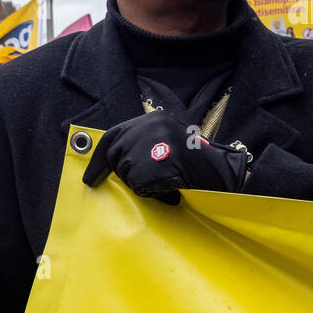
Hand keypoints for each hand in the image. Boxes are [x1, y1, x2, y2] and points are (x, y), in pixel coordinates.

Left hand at [82, 110, 246, 204]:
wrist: (223, 174)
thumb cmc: (196, 164)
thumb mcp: (167, 141)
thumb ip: (142, 144)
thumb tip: (115, 159)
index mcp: (154, 120)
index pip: (113, 136)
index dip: (99, 159)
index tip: (90, 176)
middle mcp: (151, 128)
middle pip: (116, 155)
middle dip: (121, 173)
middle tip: (141, 182)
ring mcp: (152, 146)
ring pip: (126, 173)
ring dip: (141, 184)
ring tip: (165, 181)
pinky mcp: (154, 165)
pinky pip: (138, 186)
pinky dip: (150, 192)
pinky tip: (169, 188)